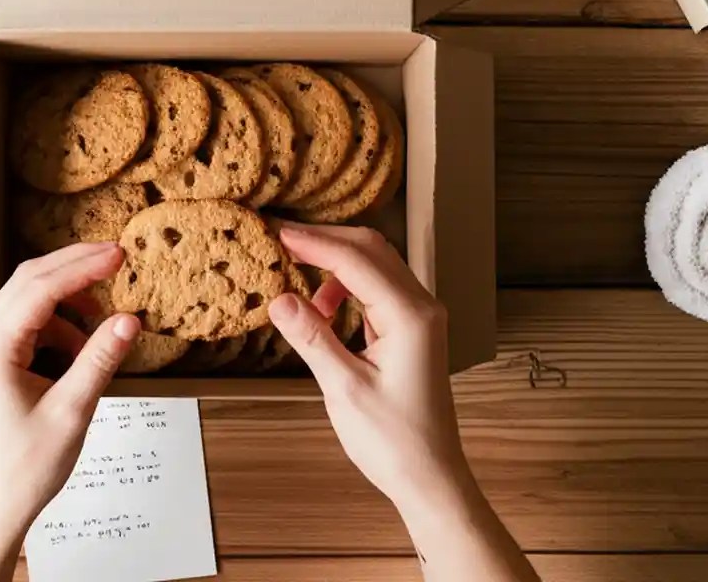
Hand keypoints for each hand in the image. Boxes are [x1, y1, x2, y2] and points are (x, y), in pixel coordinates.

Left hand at [0, 242, 138, 581]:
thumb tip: (128, 320)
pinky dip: (57, 328)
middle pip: (27, 283)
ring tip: (103, 323)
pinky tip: (81, 351)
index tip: (119, 254)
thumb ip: (99, 360)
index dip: (82, 265)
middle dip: (73, 268)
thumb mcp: (71, 413)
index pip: (40, 287)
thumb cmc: (22, 471)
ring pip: (27, 303)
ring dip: (68, 302)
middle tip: (116, 258)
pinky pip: (26, 328)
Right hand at [269, 223, 466, 512]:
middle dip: (326, 240)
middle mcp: (422, 307)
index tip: (278, 233)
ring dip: (336, 263)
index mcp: (410, 316)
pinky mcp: (412, 331)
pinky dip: (346, 288)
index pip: (356, 260)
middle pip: (372, 250)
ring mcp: (420, 318)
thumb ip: (312, 338)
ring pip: (376, 267)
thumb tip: (278, 299)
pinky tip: (321, 309)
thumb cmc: (392, 440)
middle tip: (282, 239)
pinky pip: (377, 291)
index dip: (315, 243)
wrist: (429, 475)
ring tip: (295, 274)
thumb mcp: (343, 388)